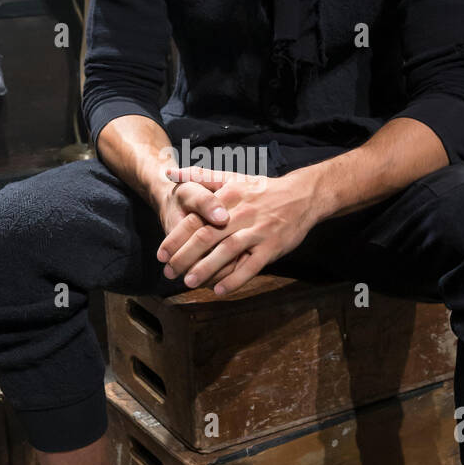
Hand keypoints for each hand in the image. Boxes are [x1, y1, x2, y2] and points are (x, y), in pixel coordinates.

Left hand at [157, 166, 317, 295]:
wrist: (302, 195)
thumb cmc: (261, 190)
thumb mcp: (232, 178)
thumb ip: (200, 176)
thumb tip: (169, 173)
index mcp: (228, 197)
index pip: (196, 219)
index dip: (176, 238)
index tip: (161, 254)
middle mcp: (241, 214)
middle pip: (207, 236)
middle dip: (185, 257)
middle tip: (169, 272)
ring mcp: (258, 232)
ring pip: (227, 251)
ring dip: (206, 269)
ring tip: (188, 282)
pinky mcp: (272, 247)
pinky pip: (251, 265)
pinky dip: (235, 279)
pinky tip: (219, 290)